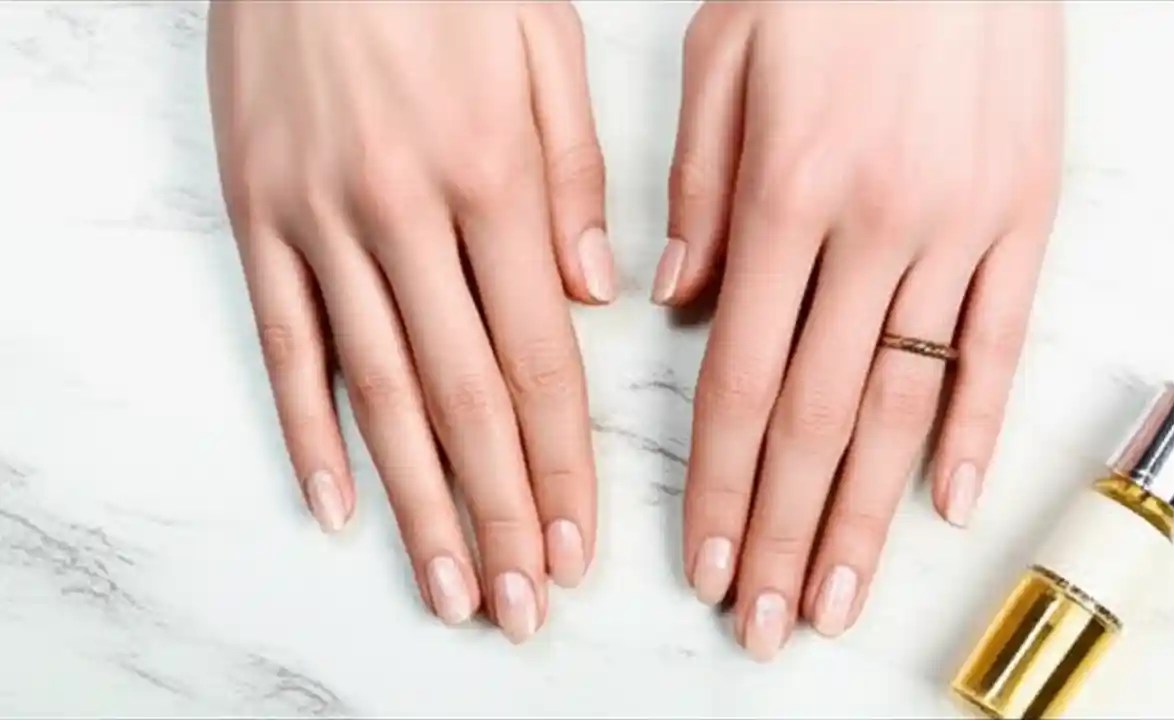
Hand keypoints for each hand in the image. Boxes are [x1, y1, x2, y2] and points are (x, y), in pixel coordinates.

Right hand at [208, 2, 609, 642]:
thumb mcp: (542, 39)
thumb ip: (575, 172)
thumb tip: (597, 292)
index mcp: (494, 176)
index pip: (539, 357)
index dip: (561, 464)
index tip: (579, 545)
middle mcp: (406, 215)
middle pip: (466, 397)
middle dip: (502, 513)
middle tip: (524, 605)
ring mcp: (319, 222)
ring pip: (378, 391)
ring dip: (416, 502)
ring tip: (452, 588)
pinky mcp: (254, 216)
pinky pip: (284, 343)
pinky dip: (307, 431)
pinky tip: (336, 507)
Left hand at [657, 3, 1062, 658]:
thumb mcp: (724, 52)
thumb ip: (699, 190)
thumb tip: (679, 305)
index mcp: (785, 192)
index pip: (739, 378)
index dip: (721, 485)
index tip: (706, 563)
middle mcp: (872, 226)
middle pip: (817, 416)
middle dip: (784, 533)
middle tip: (764, 623)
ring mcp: (959, 227)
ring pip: (903, 401)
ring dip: (868, 513)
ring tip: (840, 598)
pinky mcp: (1026, 215)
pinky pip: (999, 342)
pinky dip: (974, 427)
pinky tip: (946, 503)